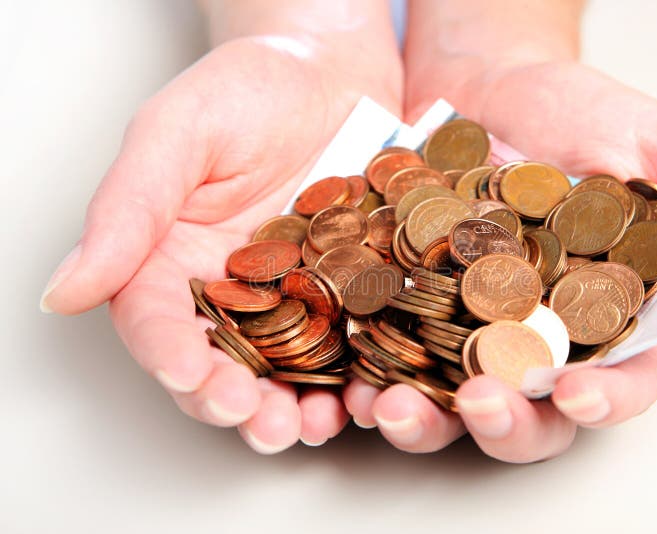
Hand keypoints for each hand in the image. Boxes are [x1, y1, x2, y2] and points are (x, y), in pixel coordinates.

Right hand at [41, 35, 401, 451]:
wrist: (333, 71)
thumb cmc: (248, 87)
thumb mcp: (179, 132)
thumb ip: (127, 209)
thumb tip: (63, 291)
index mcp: (172, 259)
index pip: (157, 323)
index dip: (170, 356)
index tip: (190, 375)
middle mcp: (229, 291)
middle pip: (221, 365)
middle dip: (236, 402)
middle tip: (260, 420)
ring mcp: (293, 299)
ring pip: (286, 372)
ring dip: (296, 408)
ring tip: (313, 422)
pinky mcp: (348, 295)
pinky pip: (351, 346)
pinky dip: (357, 376)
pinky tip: (367, 390)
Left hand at [344, 59, 656, 462]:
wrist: (484, 86)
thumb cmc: (574, 109)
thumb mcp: (645, 135)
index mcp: (608, 316)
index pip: (624, 378)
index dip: (609, 399)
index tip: (577, 390)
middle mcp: (539, 338)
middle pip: (533, 412)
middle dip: (508, 422)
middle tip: (481, 403)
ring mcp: (469, 331)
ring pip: (451, 400)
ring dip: (426, 418)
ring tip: (395, 407)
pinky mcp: (410, 310)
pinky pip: (388, 357)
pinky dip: (369, 375)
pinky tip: (351, 378)